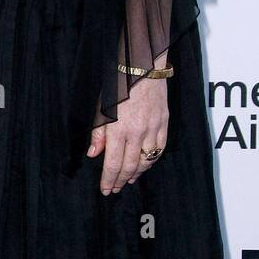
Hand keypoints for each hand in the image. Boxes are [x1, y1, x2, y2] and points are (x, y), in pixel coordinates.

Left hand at [87, 78, 167, 194]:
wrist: (142, 67)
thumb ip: (98, 133)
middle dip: (120, 180)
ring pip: (146, 161)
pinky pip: (159, 150)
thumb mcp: (101, 107)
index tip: (105, 190)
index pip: (113, 163)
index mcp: (118, 129)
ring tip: (127, 180)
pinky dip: (151, 161)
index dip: (108, 180)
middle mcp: (136, 132)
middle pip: (129, 166)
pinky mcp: (164, 124)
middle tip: (114, 189)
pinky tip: (144, 165)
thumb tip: (94, 154)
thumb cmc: (118, 85)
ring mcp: (153, 129)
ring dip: (136, 174)